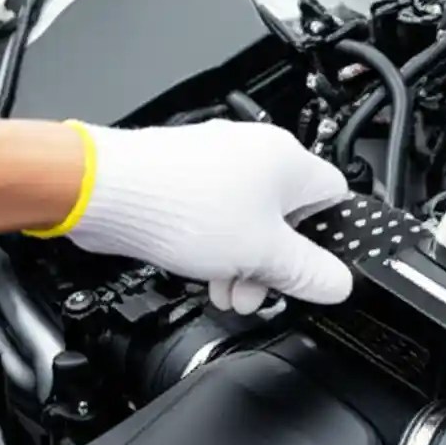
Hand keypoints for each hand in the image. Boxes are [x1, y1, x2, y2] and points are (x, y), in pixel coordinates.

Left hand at [67, 120, 351, 312]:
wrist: (107, 193)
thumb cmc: (180, 206)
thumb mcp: (261, 256)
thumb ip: (307, 272)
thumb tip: (338, 283)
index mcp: (289, 160)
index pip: (335, 199)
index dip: (329, 241)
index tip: (312, 272)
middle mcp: (256, 152)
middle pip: (288, 217)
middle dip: (274, 264)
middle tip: (258, 292)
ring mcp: (219, 161)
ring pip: (250, 221)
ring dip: (243, 263)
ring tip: (225, 291)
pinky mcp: (187, 175)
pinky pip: (217, 215)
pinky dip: (215, 246)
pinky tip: (202, 272)